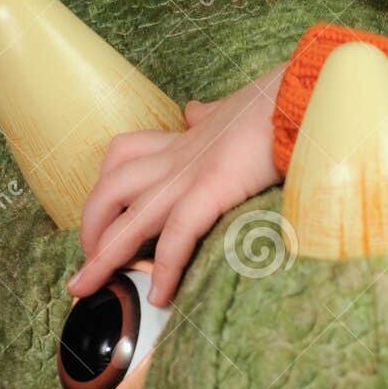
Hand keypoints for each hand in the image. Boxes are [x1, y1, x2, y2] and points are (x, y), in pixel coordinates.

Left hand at [65, 60, 290, 307]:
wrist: (303, 94)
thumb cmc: (278, 102)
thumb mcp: (234, 107)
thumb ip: (210, 115)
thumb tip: (195, 110)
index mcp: (182, 139)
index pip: (124, 156)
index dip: (105, 187)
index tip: (103, 219)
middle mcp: (176, 157)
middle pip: (109, 191)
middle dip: (89, 229)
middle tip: (84, 265)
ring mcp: (191, 173)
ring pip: (128, 217)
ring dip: (103, 255)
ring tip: (90, 286)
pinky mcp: (213, 187)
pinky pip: (177, 234)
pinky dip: (164, 268)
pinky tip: (160, 295)